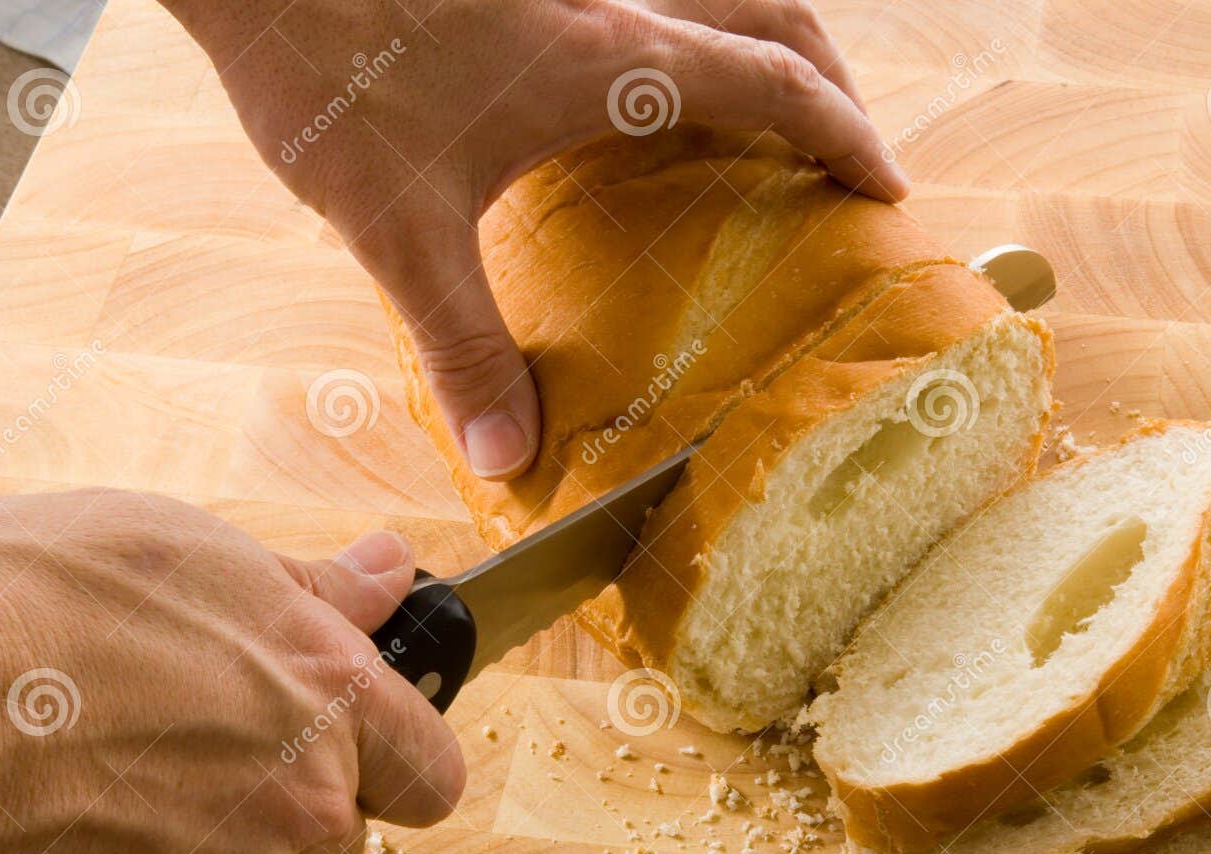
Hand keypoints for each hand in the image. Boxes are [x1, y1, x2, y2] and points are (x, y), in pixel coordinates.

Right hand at [0, 491, 462, 853]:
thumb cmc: (24, 610)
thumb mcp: (182, 554)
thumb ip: (311, 586)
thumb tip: (393, 574)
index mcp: (327, 704)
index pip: (431, 773)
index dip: (397, 764)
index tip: (363, 754)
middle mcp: (299, 811)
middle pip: (340, 848)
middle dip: (290, 820)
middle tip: (190, 768)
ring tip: (97, 802)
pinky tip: (57, 853)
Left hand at [160, 0, 905, 480]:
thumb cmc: (324, 65)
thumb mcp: (402, 225)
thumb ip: (464, 342)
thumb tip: (504, 452)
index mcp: (613, 61)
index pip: (775, 84)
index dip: (844, 137)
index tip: (885, 187)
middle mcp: (612, 3)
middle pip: (774, 13)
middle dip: (829, 83)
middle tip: (843, 154)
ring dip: (764, 47)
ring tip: (770, 123)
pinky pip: (650, 3)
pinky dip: (688, 40)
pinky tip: (643, 100)